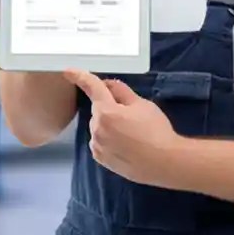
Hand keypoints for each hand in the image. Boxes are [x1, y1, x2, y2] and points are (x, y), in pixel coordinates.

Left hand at [64, 69, 182, 187]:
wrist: (166, 163)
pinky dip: (108, 139)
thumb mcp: (142, 105)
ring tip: (132, 135)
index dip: (80, 77)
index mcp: (106, 111)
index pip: (92, 88)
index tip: (68, 71)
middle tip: (132, 117)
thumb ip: (122, 92)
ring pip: (99, 126)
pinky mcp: (100, 159)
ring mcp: (97, 145)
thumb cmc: (156, 131)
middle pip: (99, 110)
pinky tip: (125, 145)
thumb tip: (108, 85)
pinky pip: (100, 141)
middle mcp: (96, 128)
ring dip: (109, 125)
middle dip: (110, 109)